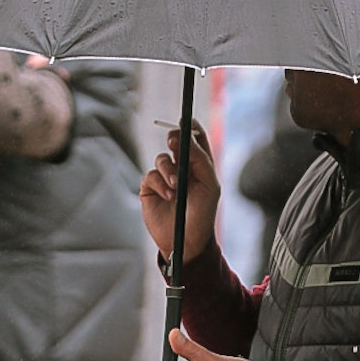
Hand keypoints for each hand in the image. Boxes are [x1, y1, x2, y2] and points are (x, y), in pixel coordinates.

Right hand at [139, 122, 220, 266]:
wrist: (185, 240)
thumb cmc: (202, 214)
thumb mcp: (209, 185)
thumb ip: (200, 159)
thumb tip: (186, 137)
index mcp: (199, 165)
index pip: (195, 139)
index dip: (190, 127)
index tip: (186, 120)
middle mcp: (181, 167)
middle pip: (175, 142)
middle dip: (175, 139)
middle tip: (175, 141)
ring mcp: (165, 177)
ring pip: (162, 158)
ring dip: (168, 169)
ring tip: (175, 186)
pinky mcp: (150, 188)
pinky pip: (150, 175)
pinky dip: (159, 183)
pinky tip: (168, 196)